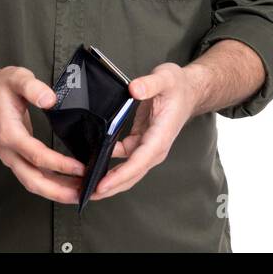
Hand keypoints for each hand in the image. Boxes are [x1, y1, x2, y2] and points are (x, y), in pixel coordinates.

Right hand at [0, 65, 87, 203]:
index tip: (81, 168)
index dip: (59, 164)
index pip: (36, 155)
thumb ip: (32, 87)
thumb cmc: (0, 87)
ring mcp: (11, 158)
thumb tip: (50, 99)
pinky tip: (70, 186)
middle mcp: (8, 151)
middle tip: (85, 194)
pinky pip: (35, 178)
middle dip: (59, 191)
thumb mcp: (17, 78)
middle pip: (33, 180)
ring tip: (82, 194)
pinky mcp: (17, 159)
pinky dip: (52, 185)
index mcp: (8, 134)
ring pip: (34, 184)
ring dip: (57, 193)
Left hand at [89, 61, 203, 201]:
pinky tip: (92, 166)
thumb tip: (134, 90)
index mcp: (160, 136)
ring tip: (84, 186)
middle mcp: (154, 147)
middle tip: (86, 195)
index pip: (139, 160)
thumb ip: (149, 84)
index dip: (121, 175)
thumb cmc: (178, 87)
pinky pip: (123, 159)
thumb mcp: (165, 78)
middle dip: (110, 187)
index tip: (103, 185)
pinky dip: (108, 165)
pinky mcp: (140, 143)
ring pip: (126, 170)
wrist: (187, 91)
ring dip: (108, 180)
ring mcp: (147, 147)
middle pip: (132, 174)